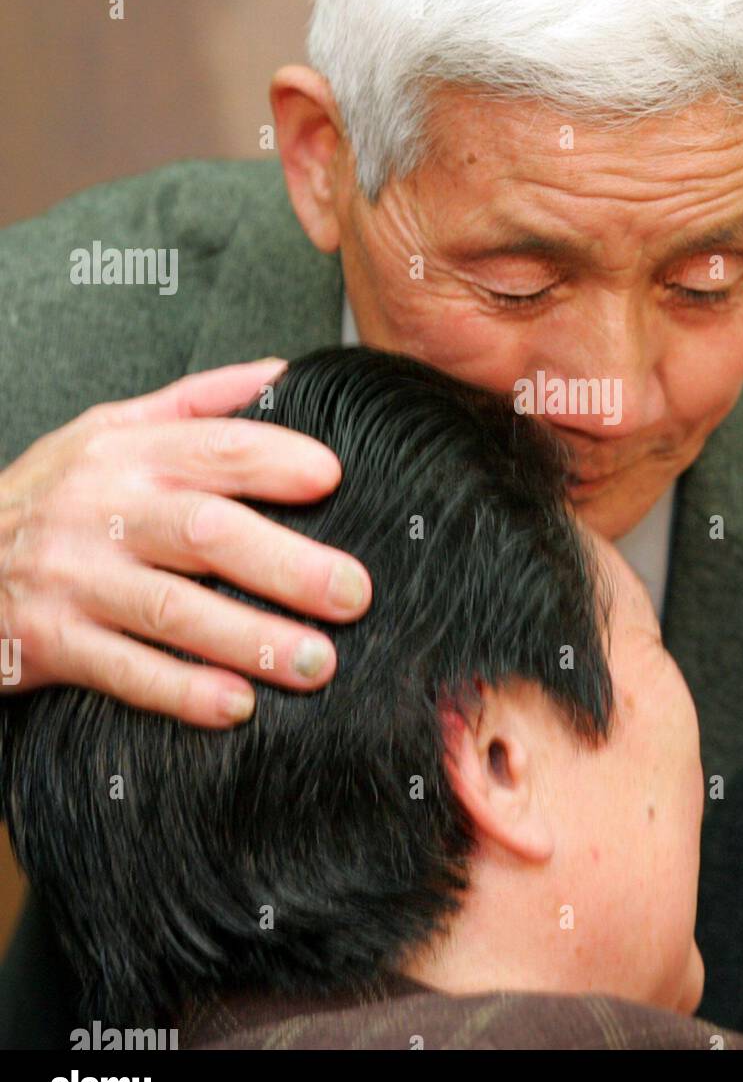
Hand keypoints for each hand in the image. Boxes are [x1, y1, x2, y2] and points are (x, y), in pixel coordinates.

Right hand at [0, 359, 371, 727]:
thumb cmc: (51, 495)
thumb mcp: (109, 430)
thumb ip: (197, 404)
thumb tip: (283, 375)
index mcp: (129, 453)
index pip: (215, 447)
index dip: (276, 460)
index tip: (334, 479)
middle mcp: (103, 511)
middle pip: (206, 532)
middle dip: (287, 564)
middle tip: (352, 593)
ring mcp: (76, 578)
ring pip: (172, 610)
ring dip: (250, 638)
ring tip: (314, 662)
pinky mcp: (50, 642)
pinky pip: (125, 671)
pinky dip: (182, 691)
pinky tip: (236, 706)